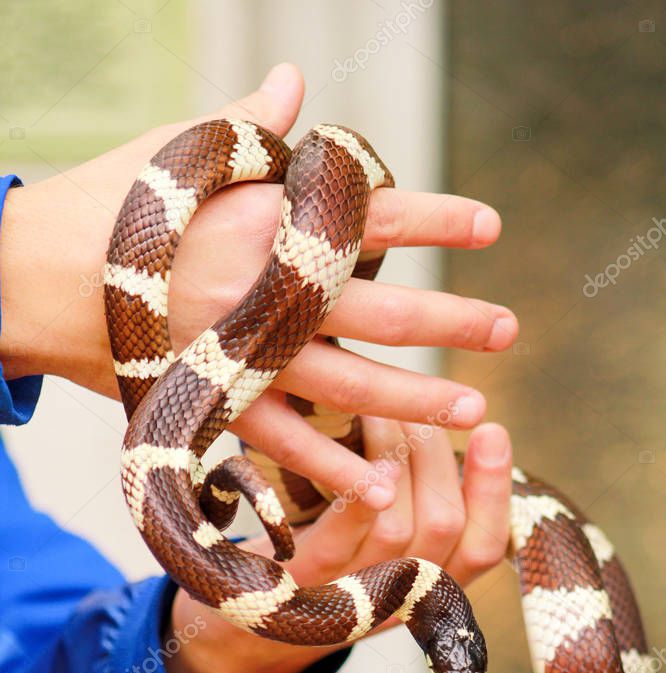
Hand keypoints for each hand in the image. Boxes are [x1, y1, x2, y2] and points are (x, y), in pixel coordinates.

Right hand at [0, 63, 516, 510]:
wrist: (27, 277)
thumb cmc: (109, 207)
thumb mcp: (180, 154)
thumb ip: (250, 124)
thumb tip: (296, 81)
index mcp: (263, 220)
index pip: (372, 217)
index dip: (438, 220)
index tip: (490, 227)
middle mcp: (264, 290)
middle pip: (381, 310)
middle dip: (451, 320)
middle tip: (505, 330)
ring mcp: (244, 353)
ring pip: (349, 384)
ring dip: (417, 399)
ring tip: (475, 408)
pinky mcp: (217, 400)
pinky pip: (286, 443)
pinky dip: (334, 468)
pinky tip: (384, 486)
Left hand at [167, 422, 511, 672]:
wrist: (239, 623)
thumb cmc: (315, 557)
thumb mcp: (374, 536)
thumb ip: (410, 499)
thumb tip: (442, 425)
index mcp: (425, 588)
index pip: (483, 546)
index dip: (495, 490)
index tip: (493, 430)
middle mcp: (397, 600)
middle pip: (446, 525)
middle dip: (437, 454)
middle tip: (417, 405)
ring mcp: (350, 598)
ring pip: (400, 527)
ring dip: (397, 458)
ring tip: (381, 410)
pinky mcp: (302, 587)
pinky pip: (340, 541)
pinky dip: (359, 496)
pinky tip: (361, 456)